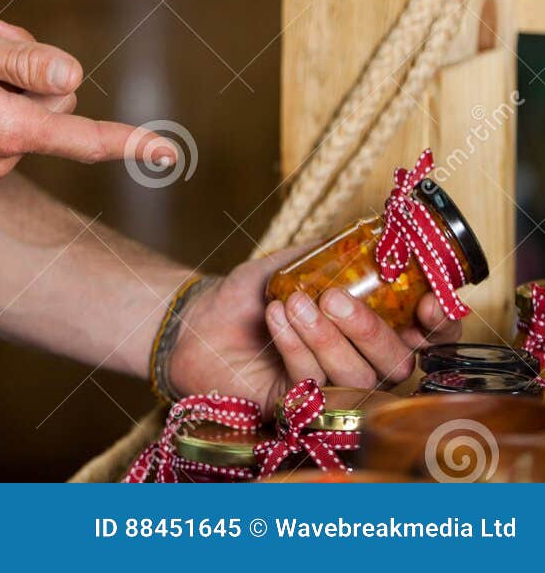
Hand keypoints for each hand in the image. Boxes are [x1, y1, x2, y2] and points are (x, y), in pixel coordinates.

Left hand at [169, 247, 460, 417]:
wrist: (202, 318)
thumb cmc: (254, 292)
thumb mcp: (299, 261)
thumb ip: (338, 252)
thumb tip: (374, 231)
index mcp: (377, 329)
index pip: (430, 339)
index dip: (440, 325)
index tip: (428, 303)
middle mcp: (365, 365)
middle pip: (397, 364)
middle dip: (370, 330)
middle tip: (334, 298)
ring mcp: (336, 393)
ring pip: (356, 380)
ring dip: (326, 337)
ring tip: (295, 302)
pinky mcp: (302, 411)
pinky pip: (312, 386)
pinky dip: (295, 347)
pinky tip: (277, 316)